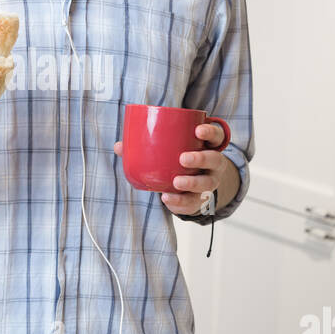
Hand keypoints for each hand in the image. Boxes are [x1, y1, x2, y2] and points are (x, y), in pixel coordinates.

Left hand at [113, 122, 227, 216]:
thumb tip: (119, 146)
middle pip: (214, 159)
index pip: (215, 136)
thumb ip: (146, 146)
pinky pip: (193, 202)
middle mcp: (213, 164)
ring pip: (207, 183)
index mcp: (207, 146)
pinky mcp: (200, 200)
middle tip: (183, 158)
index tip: (198, 131)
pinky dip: (180, 201)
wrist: (191, 186)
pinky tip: (167, 198)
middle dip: (201, 158)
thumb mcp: (169, 151)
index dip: (209, 132)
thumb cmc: (177, 160)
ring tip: (176, 182)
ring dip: (192, 182)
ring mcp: (209, 183)